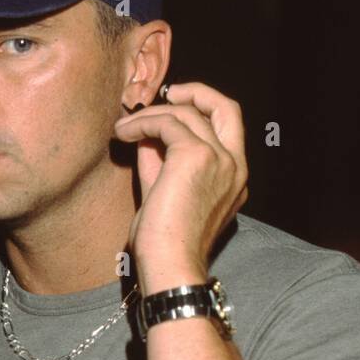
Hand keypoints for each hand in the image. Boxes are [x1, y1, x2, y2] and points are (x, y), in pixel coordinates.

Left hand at [113, 82, 247, 290]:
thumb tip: (147, 134)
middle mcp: (236, 165)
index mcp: (234, 178)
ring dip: (151, 114)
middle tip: (166, 93)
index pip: (227, 128)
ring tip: (124, 128)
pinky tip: (123, 134)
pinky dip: (141, 123)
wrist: (170, 267)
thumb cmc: (165, 245)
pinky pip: (166, 122)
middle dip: (197, 92)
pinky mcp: (197, 155)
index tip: (170, 112)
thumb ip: (161, 162)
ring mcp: (221, 159)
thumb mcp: (164, 195)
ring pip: (187, 113)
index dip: (199, 112)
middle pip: (226, 107)